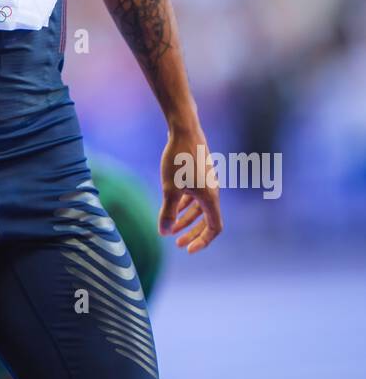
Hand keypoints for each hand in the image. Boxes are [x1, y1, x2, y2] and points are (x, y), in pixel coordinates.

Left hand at [158, 126, 222, 252]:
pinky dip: (186, 205)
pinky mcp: (199, 173)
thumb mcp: (170, 188)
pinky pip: (196, 196)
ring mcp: (207, 181)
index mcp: (210, 197)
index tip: (188, 249)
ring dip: (187, 220)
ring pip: (199, 208)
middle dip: (192, 233)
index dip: (203, 241)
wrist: (184, 129)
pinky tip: (173, 208)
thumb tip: (164, 233)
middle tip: (177, 244)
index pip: (214, 228)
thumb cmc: (178, 159)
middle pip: (206, 220)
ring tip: (171, 229)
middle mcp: (212, 191)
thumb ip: (168, 212)